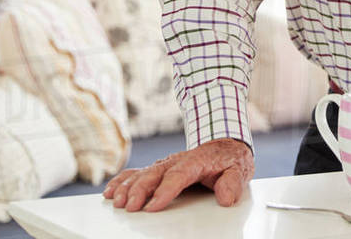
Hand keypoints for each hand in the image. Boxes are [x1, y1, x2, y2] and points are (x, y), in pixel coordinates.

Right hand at [102, 138, 253, 211]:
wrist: (226, 144)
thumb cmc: (230, 159)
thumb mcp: (239, 169)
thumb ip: (233, 183)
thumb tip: (226, 197)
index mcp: (196, 161)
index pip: (178, 175)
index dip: (164, 190)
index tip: (153, 205)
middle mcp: (177, 161)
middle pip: (154, 174)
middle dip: (140, 190)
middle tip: (130, 207)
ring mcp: (166, 164)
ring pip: (142, 174)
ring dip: (127, 187)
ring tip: (117, 201)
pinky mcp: (159, 169)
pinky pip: (137, 173)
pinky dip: (122, 180)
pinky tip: (111, 191)